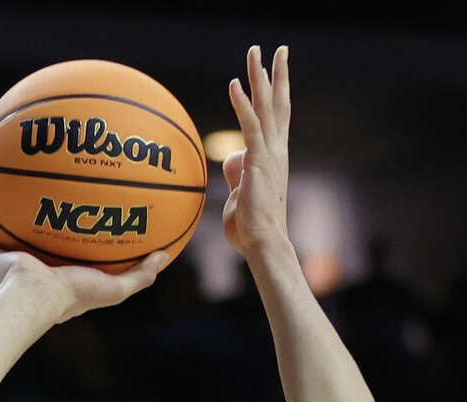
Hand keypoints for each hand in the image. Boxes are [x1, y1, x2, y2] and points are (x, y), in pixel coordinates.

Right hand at [0, 201, 166, 324]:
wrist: (35, 299)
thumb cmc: (73, 295)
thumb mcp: (114, 289)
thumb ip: (140, 276)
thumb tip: (163, 257)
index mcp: (61, 274)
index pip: (69, 250)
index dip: (74, 233)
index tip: (82, 212)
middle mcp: (36, 267)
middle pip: (36, 235)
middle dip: (37, 216)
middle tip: (44, 191)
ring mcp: (14, 263)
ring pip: (5, 233)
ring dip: (2, 213)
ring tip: (3, 186)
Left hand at [224, 45, 290, 257]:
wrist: (262, 243)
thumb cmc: (251, 227)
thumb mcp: (241, 194)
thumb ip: (238, 173)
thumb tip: (233, 159)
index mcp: (275, 156)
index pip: (279, 116)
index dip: (279, 90)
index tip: (279, 68)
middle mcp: (277, 150)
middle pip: (278, 103)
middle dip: (277, 73)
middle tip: (278, 47)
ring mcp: (269, 154)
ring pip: (265, 106)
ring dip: (258, 77)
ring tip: (254, 51)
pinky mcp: (258, 162)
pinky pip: (249, 126)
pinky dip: (241, 104)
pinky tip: (234, 84)